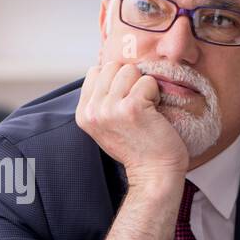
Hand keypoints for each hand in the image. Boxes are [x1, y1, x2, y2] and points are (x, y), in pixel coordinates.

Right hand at [75, 53, 188, 187]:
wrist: (153, 173)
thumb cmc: (137, 148)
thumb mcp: (107, 125)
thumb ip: (101, 100)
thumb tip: (107, 69)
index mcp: (83, 113)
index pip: (95, 71)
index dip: (115, 80)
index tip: (124, 101)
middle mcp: (92, 110)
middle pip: (111, 66)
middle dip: (129, 80)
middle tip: (137, 105)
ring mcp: (110, 109)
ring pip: (129, 70)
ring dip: (143, 86)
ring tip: (145, 108)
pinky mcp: (131, 108)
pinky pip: (147, 81)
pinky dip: (156, 93)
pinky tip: (154, 113)